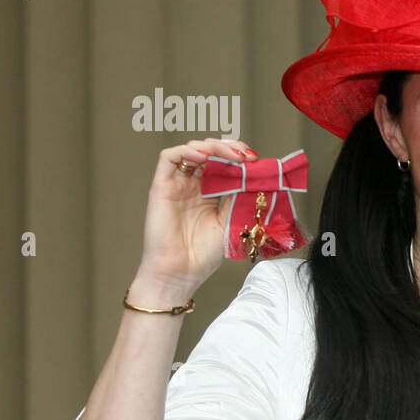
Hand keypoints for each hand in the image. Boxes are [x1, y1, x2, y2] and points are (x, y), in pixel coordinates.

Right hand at [137, 137, 258, 291]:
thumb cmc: (204, 254)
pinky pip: (169, 158)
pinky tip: (205, 157)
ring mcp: (177, 184)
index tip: (257, 161)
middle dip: (231, 148)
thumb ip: (240, 197)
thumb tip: (258, 177)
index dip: (240, 156)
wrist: (180, 273)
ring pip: (193, 150)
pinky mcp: (161, 186)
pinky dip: (187, 151)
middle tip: (247, 155)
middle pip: (211, 152)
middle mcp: (193, 185)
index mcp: (211, 193)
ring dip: (214, 146)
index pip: (225, 163)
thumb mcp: (231, 220)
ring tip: (233, 155)